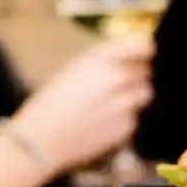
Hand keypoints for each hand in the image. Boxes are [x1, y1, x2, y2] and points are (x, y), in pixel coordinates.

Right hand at [11, 35, 155, 174]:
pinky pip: (134, 115)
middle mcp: (117, 77)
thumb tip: (136, 50)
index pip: (144, 47)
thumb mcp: (75, 69)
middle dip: (135, 75)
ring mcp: (125, 102)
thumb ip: (106, 60)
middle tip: (115, 85)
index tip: (144, 54)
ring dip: (133, 96)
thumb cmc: (53, 102)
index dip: (145, 50)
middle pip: (145, 70)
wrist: (41, 139)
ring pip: (144, 92)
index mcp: (102, 59)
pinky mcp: (127, 124)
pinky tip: (101, 122)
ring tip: (107, 104)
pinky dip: (123, 117)